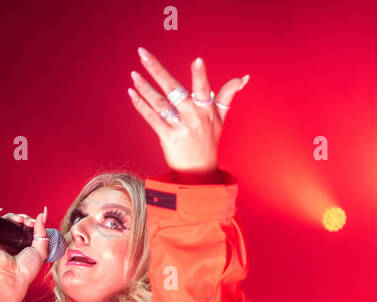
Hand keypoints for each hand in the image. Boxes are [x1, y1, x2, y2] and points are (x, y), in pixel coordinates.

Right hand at [0, 206, 49, 290]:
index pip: (27, 226)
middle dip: (24, 218)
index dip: (31, 222)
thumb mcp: (41, 249)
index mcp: (25, 243)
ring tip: (20, 220)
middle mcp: (13, 240)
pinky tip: (0, 212)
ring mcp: (1, 239)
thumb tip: (43, 214)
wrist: (13, 276)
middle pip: (17, 221)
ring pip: (6, 220)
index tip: (34, 224)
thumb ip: (42, 231)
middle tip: (28, 222)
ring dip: (13, 216)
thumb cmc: (27, 268)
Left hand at [127, 48, 248, 175]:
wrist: (200, 173)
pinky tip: (133, 94)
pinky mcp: (169, 138)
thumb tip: (243, 78)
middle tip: (143, 54)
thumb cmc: (209, 141)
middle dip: (157, 70)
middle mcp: (194, 118)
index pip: (204, 90)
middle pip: (174, 90)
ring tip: (134, 75)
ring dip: (145, 88)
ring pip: (160, 103)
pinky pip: (153, 119)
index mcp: (207, 110)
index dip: (201, 76)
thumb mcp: (221, 118)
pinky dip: (142, 106)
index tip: (198, 61)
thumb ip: (228, 94)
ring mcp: (181, 128)